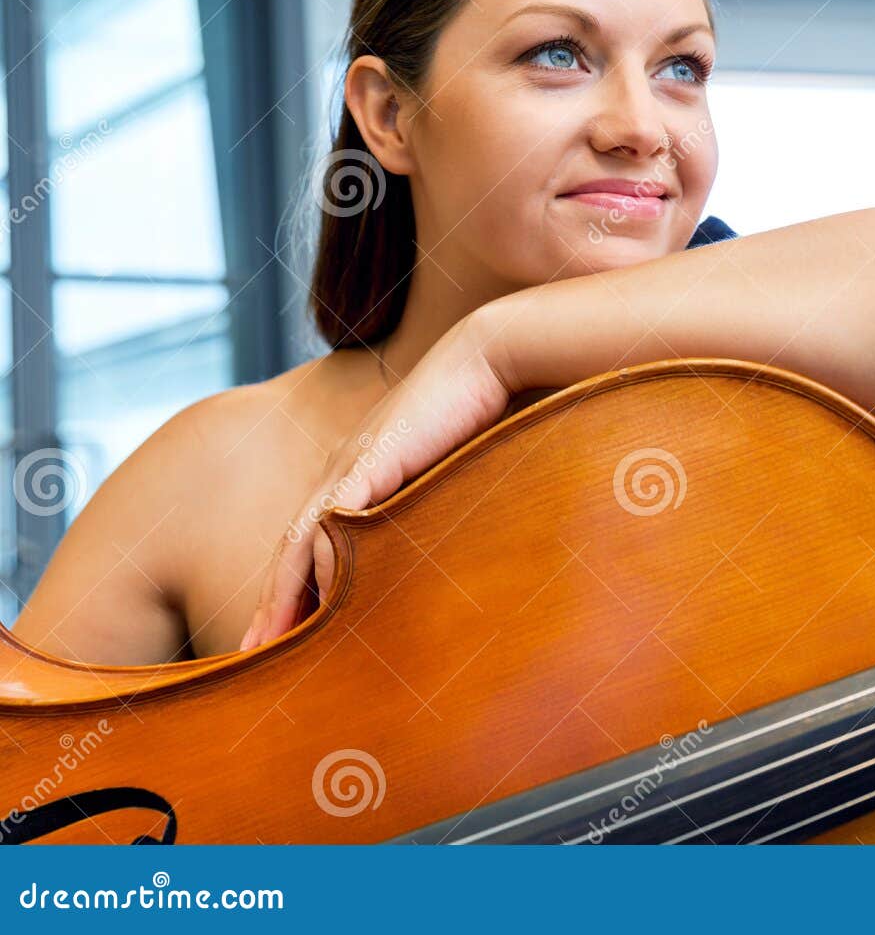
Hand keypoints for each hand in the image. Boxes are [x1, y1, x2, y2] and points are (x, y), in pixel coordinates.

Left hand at [238, 312, 513, 650]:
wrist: (487, 357)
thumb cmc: (481, 407)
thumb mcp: (448, 467)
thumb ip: (430, 501)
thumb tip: (440, 544)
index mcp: (359, 471)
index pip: (314, 538)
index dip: (295, 585)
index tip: (282, 631)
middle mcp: (344, 469)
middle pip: (294, 546)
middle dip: (272, 601)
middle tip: (250, 653)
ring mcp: (353, 465)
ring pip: (302, 541)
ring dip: (282, 593)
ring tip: (264, 641)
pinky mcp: (372, 462)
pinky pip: (332, 522)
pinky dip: (315, 562)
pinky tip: (312, 599)